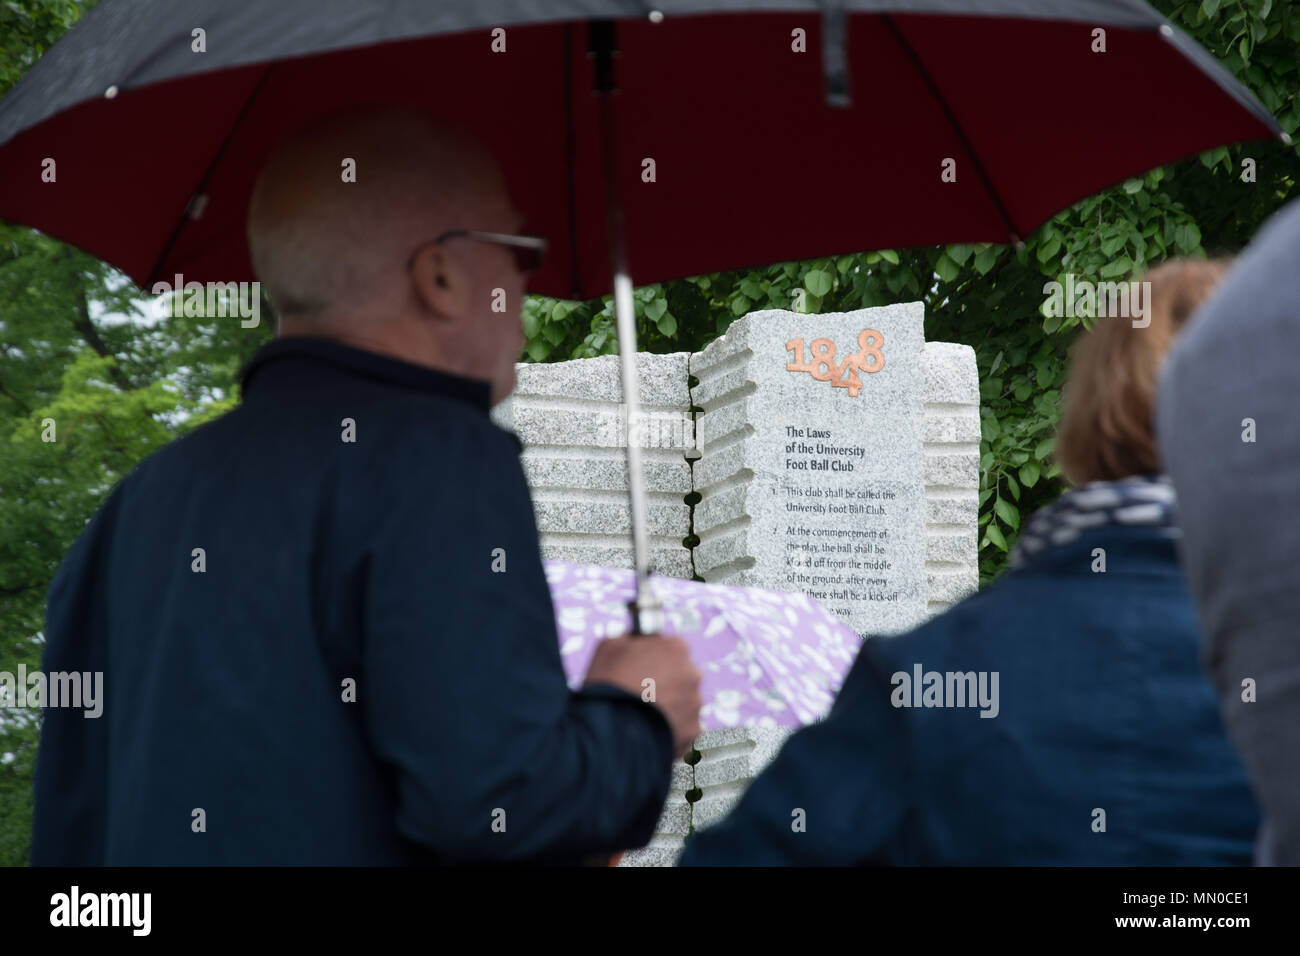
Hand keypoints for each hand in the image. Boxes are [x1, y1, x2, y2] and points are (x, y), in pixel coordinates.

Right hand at [584, 635, 701, 757]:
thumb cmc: (606, 684)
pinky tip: (650, 733)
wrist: (608, 729)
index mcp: (676, 648)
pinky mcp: (694, 731)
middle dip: (666, 684)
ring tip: (642, 718)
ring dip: (669, 708)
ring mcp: (695, 703)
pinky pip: (684, 729)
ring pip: (684, 704)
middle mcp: (692, 673)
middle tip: (643, 696)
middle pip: (682, 676)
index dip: (656, 660)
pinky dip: (670, 731)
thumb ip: (630, 639)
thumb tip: (636, 641)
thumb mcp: (609, 646)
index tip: (645, 670)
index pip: (673, 649)